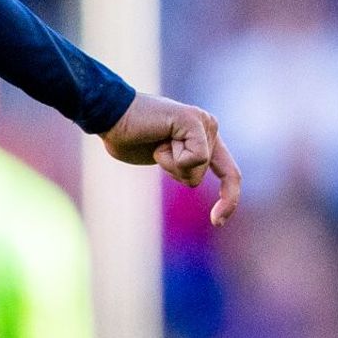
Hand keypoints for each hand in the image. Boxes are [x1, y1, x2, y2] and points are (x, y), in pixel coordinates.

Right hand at [100, 91, 240, 224]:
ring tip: (154, 143)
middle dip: (174, 172)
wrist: (108, 115)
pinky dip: (171, 158)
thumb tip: (192, 179)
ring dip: (169, 164)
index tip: (217, 222)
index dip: (228, 199)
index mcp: (204, 136)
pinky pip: (195, 158)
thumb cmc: (127, 137)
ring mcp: (203, 122)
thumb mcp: (162, 158)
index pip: (229, 172)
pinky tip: (158, 140)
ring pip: (197, 168)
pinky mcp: (193, 121)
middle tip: (155, 150)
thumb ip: (182, 166)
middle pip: (200, 175)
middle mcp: (209, 127)